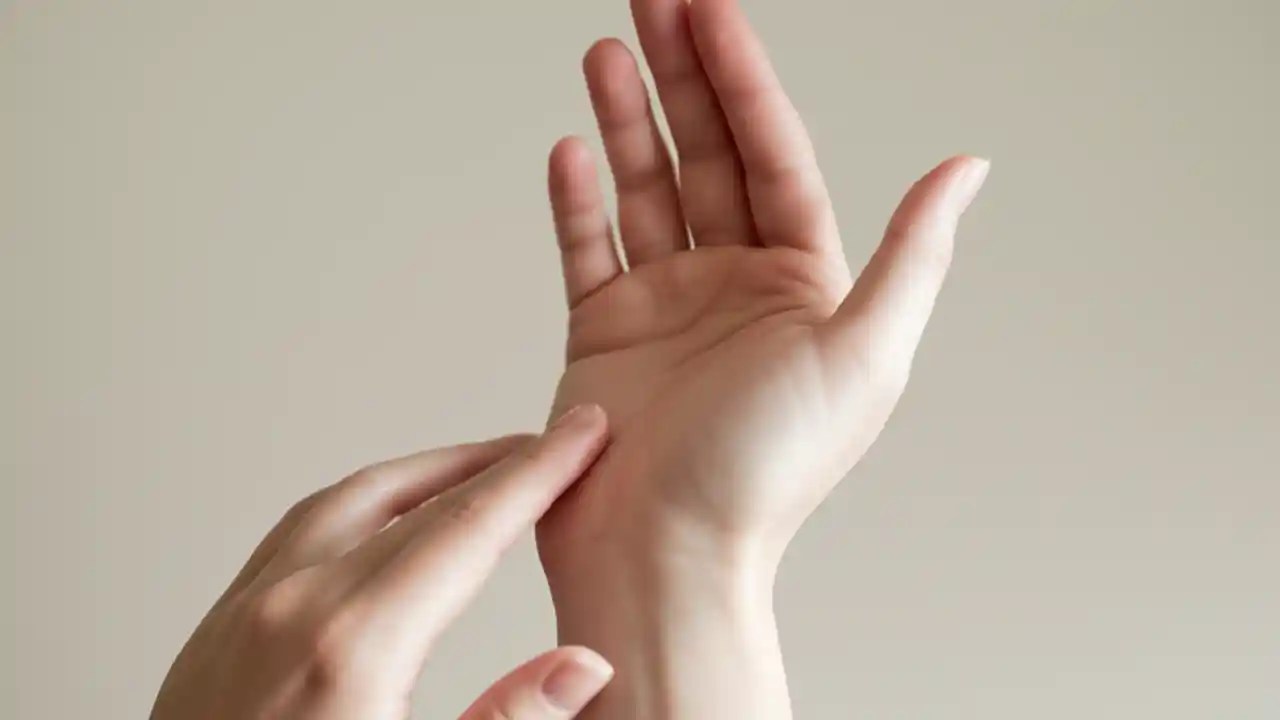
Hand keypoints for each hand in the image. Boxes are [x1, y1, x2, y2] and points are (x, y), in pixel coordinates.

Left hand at [152, 406, 614, 719]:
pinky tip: (389, 514)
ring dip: (428, 474)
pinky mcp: (216, 628)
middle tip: (552, 447)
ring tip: (484, 469)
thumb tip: (583, 665)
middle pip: (417, 500)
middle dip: (495, 465)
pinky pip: (300, 528)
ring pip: (351, 499)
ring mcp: (243, 610)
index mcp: (351, 645)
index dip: (537, 475)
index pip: (470, 528)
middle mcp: (291, 605)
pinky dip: (365, 501)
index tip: (583, 435)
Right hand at [536, 0, 987, 716]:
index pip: (772, 153)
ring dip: (627, 119)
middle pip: (707, 154)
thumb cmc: (764, 475)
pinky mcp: (602, 334)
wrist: (664, 556)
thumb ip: (912, 252)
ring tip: (606, 49)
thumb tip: (967, 166)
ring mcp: (665, 306)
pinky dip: (578, 200)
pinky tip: (572, 147)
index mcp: (802, 283)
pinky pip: (587, 249)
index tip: (710, 10)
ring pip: (646, 189)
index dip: (742, 78)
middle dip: (682, 74)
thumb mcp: (864, 354)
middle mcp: (734, 285)